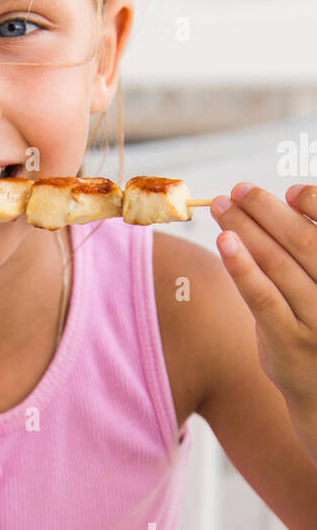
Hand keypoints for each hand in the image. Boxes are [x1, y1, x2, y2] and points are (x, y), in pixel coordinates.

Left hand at [211, 182, 316, 408]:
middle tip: (238, 190)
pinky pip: (262, 296)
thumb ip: (311, 251)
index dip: (315, 205)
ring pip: (277, 264)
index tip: (290, 190)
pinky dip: (242, 266)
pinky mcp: (287, 339)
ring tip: (222, 208)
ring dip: (246, 230)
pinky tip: (225, 241)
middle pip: (302, 242)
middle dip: (267, 210)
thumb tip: (283, 201)